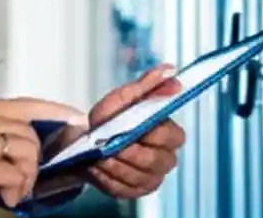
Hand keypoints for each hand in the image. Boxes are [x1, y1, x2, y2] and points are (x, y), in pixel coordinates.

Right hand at [0, 98, 84, 216]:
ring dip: (27, 177)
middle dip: (35, 160)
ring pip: (27, 152)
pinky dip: (17, 191)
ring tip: (13, 192)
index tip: (76, 119)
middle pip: (30, 132)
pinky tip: (6, 200)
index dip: (56, 111)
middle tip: (24, 182)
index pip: (26, 104)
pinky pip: (16, 175)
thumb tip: (22, 152)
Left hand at [85, 64, 186, 199]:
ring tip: (98, 155)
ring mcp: (150, 178)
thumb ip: (147, 84)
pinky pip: (121, 188)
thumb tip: (170, 70)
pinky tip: (95, 166)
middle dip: (129, 152)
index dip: (152, 133)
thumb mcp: (126, 96)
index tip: (131, 126)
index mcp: (170, 135)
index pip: (171, 137)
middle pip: (153, 160)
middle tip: (108, 144)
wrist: (91, 138)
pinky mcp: (132, 192)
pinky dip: (106, 177)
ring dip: (114, 164)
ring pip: (135, 176)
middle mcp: (165, 159)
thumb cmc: (113, 116)